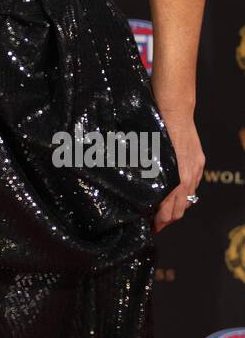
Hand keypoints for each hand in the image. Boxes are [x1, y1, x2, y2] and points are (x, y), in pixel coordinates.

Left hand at [151, 114, 204, 233]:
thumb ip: (147, 177)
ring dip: (176, 208)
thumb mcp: (145, 156)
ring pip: (189, 199)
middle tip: (154, 224)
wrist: (174, 109)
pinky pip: (194, 185)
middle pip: (180, 210)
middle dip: (167, 220)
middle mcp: (187, 178)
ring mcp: (195, 170)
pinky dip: (185, 193)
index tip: (151, 228)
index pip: (168, 212)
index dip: (159, 223)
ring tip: (163, 211)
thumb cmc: (154, 129)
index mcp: (173, 179)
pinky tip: (174, 192)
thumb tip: (139, 194)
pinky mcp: (199, 162)